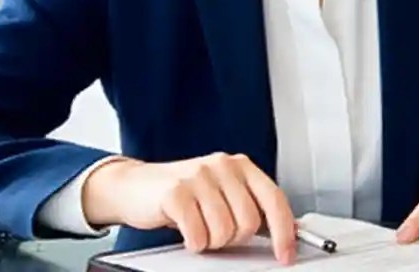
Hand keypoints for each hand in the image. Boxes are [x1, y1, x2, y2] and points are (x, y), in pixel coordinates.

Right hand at [82, 153, 297, 263]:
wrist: (134, 186)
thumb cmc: (182, 193)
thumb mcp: (221, 192)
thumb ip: (248, 204)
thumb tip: (281, 232)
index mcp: (240, 165)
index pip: (274, 199)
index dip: (284, 231)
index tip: (285, 254)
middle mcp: (222, 165)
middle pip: (249, 222)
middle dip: (233, 238)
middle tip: (215, 231)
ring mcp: (198, 176)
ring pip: (224, 231)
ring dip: (210, 241)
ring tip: (198, 227)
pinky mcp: (175, 192)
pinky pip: (198, 234)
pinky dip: (193, 242)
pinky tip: (185, 230)